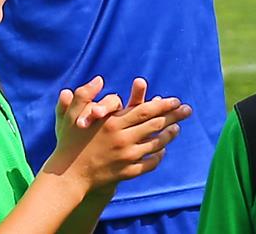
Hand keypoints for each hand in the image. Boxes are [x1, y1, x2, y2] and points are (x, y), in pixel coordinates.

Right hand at [43, 77, 190, 194]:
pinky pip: (149, 163)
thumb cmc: (69, 142)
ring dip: (169, 135)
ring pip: (155, 145)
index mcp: (112, 123)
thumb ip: (84, 94)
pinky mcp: (127, 173)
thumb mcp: (71, 114)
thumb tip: (98, 78)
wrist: (68, 176)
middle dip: (174, 116)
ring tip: (177, 128)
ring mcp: (126, 158)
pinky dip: (159, 156)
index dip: (163, 105)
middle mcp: (123, 140)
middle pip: (155, 126)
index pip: (145, 110)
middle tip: (187, 110)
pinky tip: (162, 150)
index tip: (176, 100)